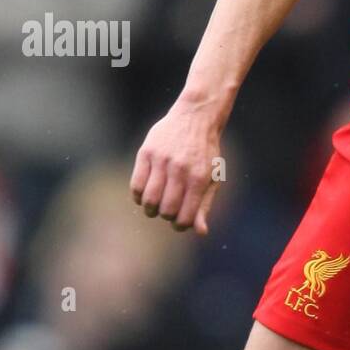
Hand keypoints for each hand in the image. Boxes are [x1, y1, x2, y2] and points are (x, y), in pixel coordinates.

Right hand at [130, 99, 223, 235]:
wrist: (196, 117)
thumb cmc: (206, 152)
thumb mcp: (213, 177)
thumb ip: (205, 205)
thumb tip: (200, 232)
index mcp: (199, 179)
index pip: (185, 216)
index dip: (181, 225)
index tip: (180, 222)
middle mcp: (180, 170)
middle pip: (166, 210)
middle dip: (166, 216)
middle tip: (167, 211)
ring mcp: (162, 161)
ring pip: (148, 199)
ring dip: (150, 209)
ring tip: (155, 206)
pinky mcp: (146, 152)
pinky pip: (135, 184)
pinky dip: (138, 196)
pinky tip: (145, 194)